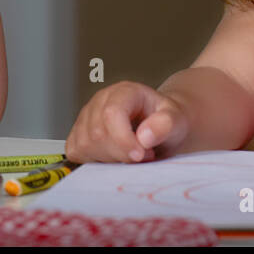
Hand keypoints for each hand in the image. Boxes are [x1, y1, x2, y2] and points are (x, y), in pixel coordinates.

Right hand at [65, 81, 190, 162]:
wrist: (161, 126)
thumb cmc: (167, 122)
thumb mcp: (177, 120)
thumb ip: (165, 124)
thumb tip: (144, 136)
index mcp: (124, 92)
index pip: (111, 113)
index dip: (123, 139)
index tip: (140, 155)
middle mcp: (100, 101)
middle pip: (97, 133)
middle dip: (121, 154)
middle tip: (144, 155)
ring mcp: (86, 117)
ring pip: (85, 145)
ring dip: (109, 160)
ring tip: (131, 155)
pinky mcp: (78, 134)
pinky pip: (76, 151)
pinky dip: (93, 162)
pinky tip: (113, 159)